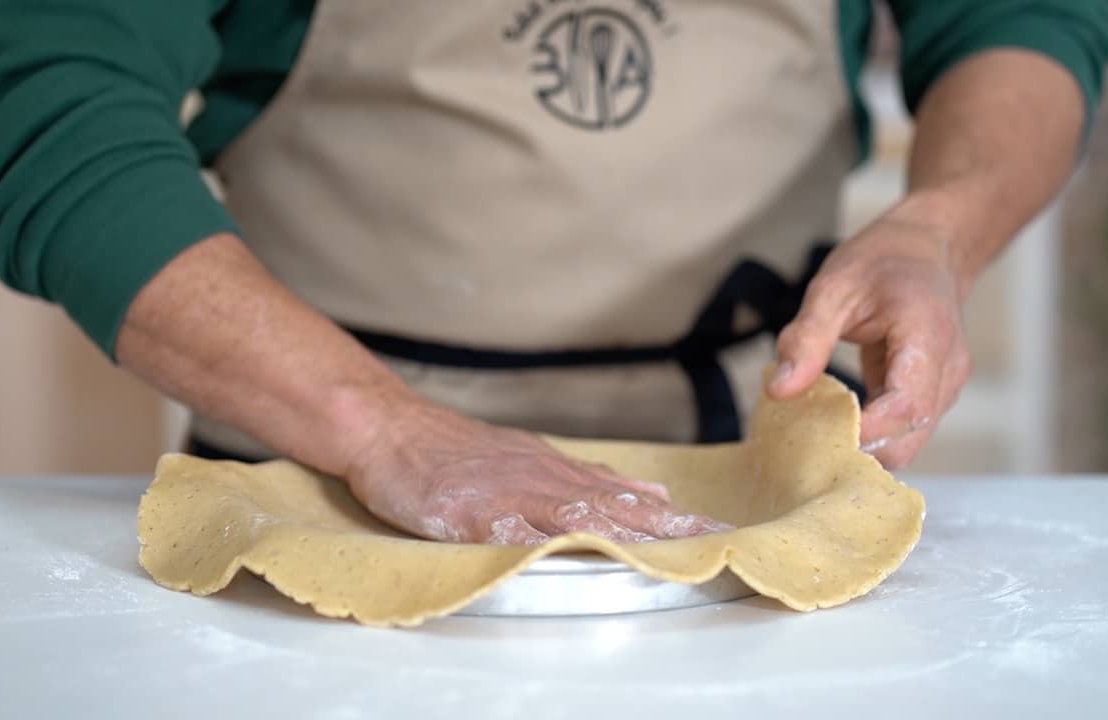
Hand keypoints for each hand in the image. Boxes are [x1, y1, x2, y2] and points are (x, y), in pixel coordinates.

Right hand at [342, 395, 733, 544]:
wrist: (392, 428)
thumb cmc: (456, 450)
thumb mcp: (532, 456)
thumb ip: (587, 478)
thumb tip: (649, 490)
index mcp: (560, 471)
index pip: (629, 497)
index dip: (674, 518)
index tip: (716, 531)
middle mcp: (545, 480)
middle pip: (618, 507)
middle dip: (668, 528)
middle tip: (713, 541)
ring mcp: (513, 495)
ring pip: (581, 516)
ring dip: (629, 534)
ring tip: (670, 551)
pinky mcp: (477, 513)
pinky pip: (519, 532)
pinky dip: (554, 543)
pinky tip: (582, 552)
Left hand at [767, 194, 973, 468]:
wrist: (926, 249)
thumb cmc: (882, 262)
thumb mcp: (833, 288)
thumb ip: (807, 339)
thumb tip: (779, 390)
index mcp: (927, 336)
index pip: (906, 406)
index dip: (865, 431)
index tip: (817, 439)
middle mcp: (946, 369)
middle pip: (909, 437)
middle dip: (859, 451)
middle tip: (805, 448)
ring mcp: (944, 386)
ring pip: (908, 442)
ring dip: (864, 447)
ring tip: (815, 438)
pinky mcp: (931, 395)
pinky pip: (903, 430)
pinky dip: (870, 435)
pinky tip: (834, 426)